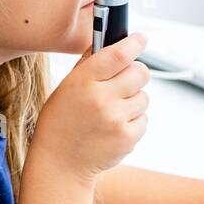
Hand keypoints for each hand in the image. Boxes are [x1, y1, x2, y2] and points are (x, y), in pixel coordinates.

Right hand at [39, 32, 150, 184]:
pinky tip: (114, 128)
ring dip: (133, 101)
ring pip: (144, 97)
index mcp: (82, 81)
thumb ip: (89, 66)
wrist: (59, 164)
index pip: (118, 54)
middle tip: (123, 83)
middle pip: (140, 73)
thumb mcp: (65, 88)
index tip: (141, 39)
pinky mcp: (128, 137)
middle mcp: (101, 98)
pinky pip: (144, 119)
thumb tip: (110, 43)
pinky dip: (133, 122)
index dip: (134, 43)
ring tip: (111, 113)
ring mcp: (116, 119)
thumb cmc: (60, 123)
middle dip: (135, 74)